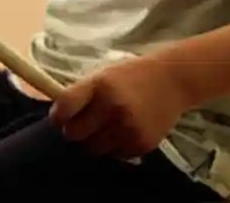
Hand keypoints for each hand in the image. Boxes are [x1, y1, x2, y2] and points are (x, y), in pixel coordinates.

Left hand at [47, 57, 190, 158]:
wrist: (172, 80)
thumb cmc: (131, 75)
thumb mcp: (103, 75)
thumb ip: (81, 93)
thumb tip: (58, 115)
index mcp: (99, 86)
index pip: (64, 107)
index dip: (57, 115)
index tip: (60, 116)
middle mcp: (112, 108)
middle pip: (75, 134)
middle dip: (74, 130)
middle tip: (82, 123)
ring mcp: (128, 128)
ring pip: (94, 148)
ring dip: (94, 140)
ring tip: (105, 125)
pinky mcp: (141, 143)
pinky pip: (115, 154)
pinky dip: (115, 146)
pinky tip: (123, 130)